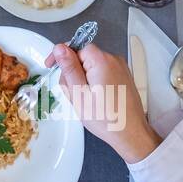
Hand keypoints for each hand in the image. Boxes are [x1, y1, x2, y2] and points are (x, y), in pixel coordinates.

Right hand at [46, 42, 159, 163]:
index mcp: (102, 61)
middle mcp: (114, 60)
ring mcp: (121, 68)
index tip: (50, 67)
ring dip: (82, 79)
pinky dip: (93, 82)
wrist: (131, 134)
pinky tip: (94, 100)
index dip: (62, 56)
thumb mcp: (79, 93)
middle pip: (83, 56)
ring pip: (92, 66)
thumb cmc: (105, 118)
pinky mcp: (124, 77)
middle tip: (72, 93)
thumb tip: (59, 48)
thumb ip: (69, 68)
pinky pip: (102, 72)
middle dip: (73, 71)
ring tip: (84, 100)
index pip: (76, 46)